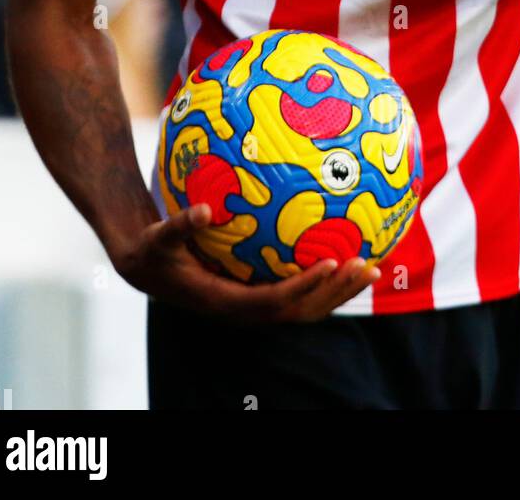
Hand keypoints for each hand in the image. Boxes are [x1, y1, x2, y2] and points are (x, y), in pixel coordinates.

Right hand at [111, 204, 379, 322]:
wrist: (147, 266)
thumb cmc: (152, 249)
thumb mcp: (158, 237)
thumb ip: (179, 225)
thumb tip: (203, 210)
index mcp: (224, 300)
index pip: (273, 301)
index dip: (304, 287)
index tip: (332, 263)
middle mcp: (244, 309)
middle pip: (301, 311)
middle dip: (335, 292)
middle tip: (367, 265)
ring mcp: (254, 304)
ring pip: (305, 307)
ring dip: (339, 291)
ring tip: (372, 267)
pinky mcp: (258, 293)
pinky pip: (298, 293)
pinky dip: (325, 281)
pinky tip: (345, 257)